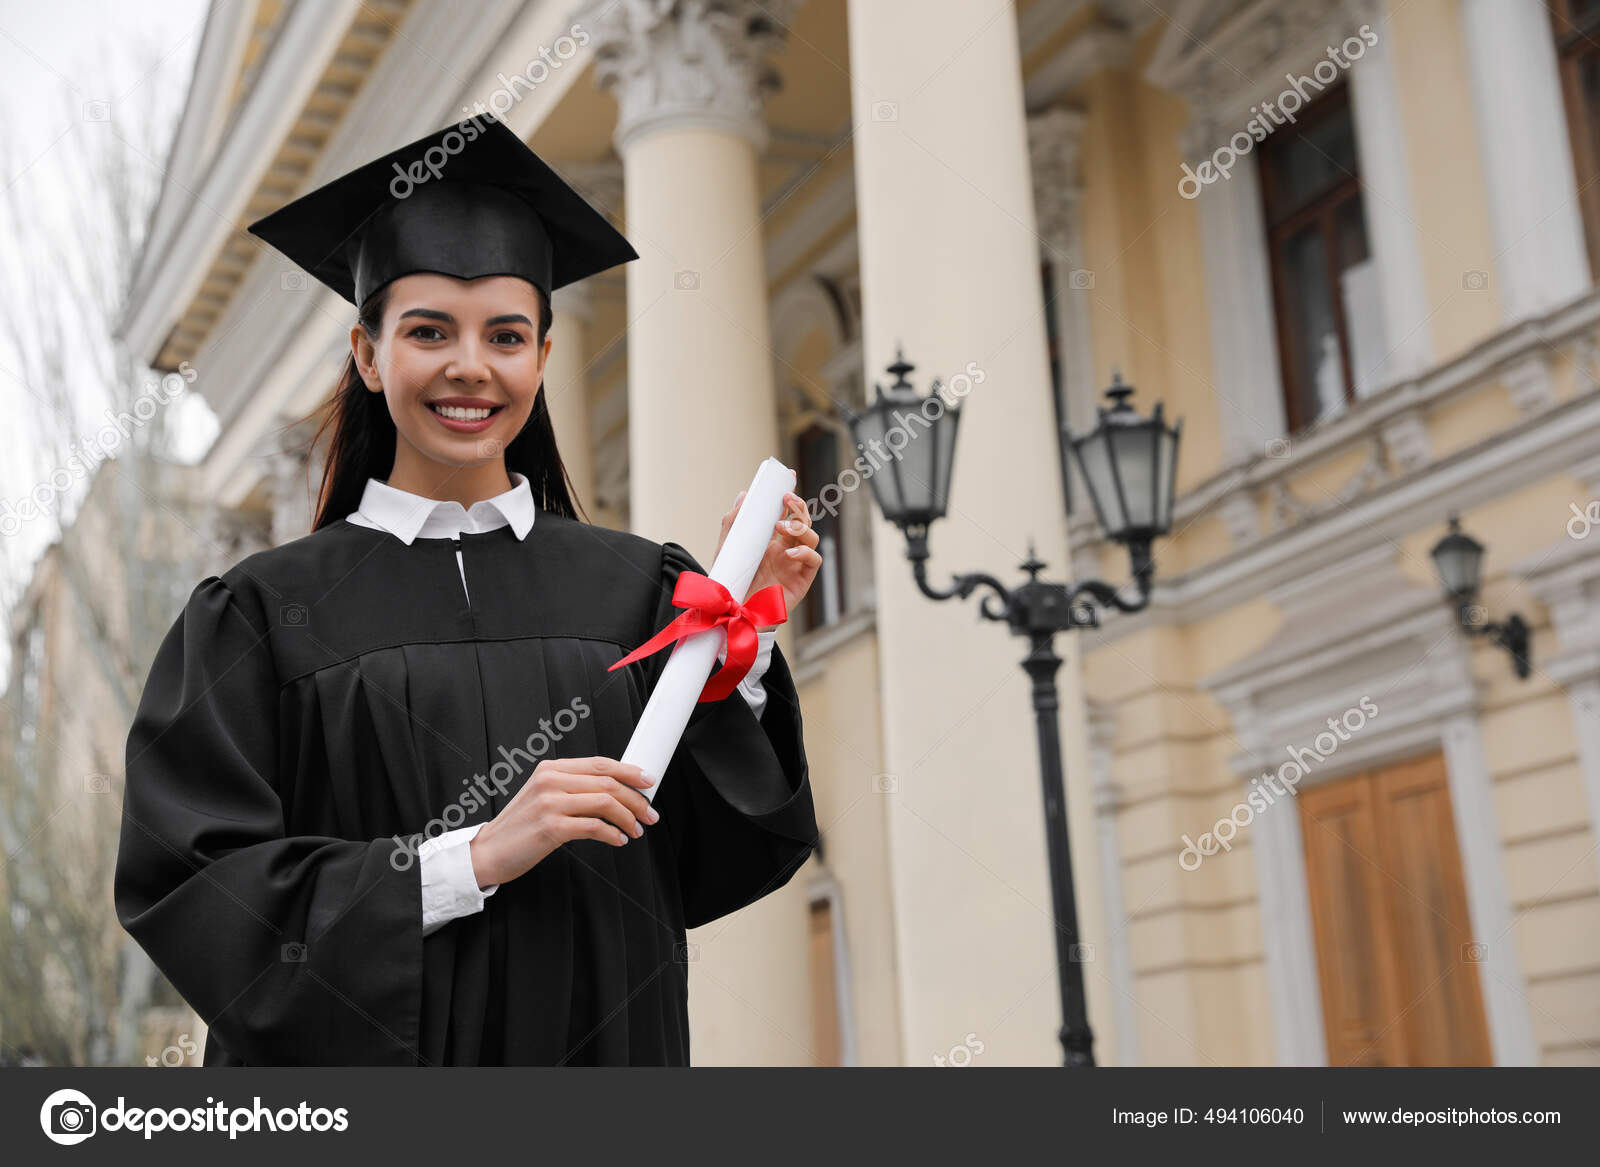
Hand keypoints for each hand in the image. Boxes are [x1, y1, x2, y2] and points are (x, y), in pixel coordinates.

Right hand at [468, 756, 658, 886]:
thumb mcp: (544, 797)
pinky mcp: (551, 827)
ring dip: (628, 818)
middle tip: (650, 815)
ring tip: (635, 831)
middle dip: (636, 799)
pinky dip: (612, 834)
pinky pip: (594, 826)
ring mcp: (550, 802)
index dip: (630, 772)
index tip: (649, 782)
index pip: (601, 763)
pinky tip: (618, 840)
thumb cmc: (521, 827)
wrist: (488, 852)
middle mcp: (551, 780)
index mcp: (551, 768)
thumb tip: (616, 792)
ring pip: (605, 802)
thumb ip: (574, 789)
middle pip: (608, 782)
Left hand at [715, 489, 821, 627]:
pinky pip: (814, 560)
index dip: (789, 496)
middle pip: (802, 522)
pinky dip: (804, 553)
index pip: (785, 513)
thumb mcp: (728, 550)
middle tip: (786, 498)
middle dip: (798, 506)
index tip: (787, 478)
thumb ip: (734, 523)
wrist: (732, 616)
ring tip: (781, 528)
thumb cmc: (731, 585)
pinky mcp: (801, 581)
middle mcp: (785, 550)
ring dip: (800, 527)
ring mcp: (795, 565)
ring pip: (812, 538)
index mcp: (770, 541)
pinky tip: (788, 553)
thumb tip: (743, 495)